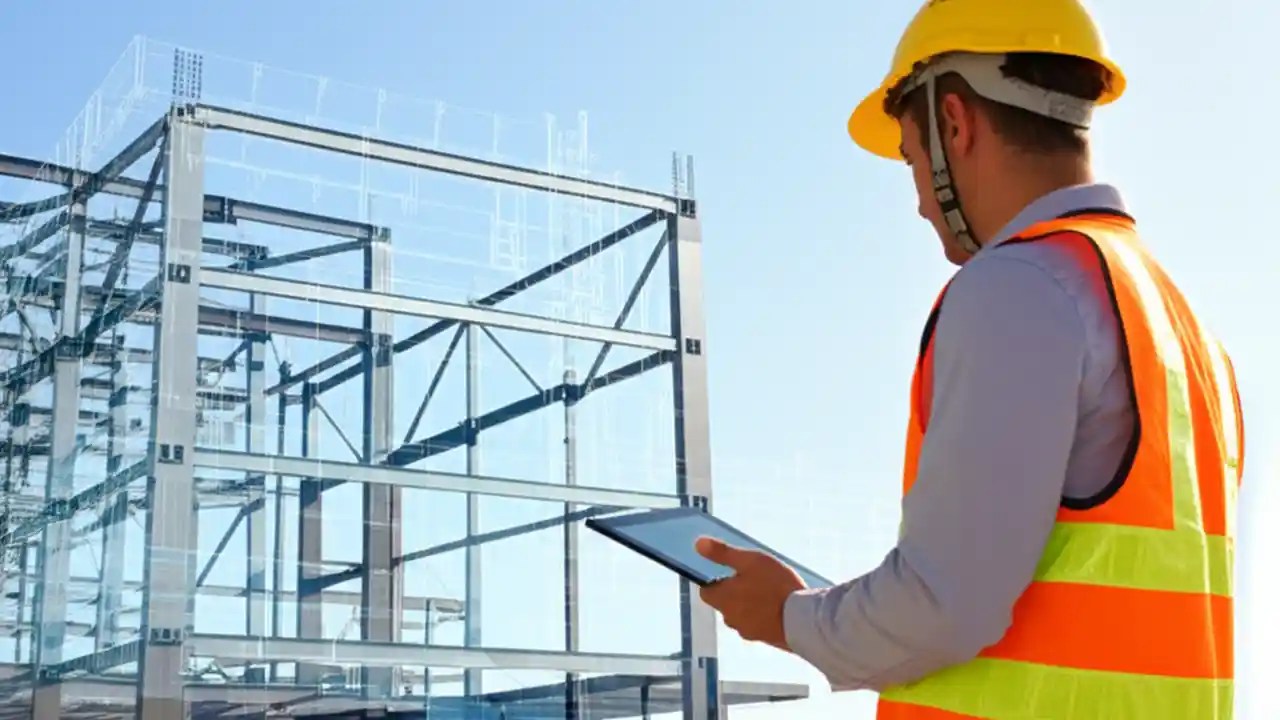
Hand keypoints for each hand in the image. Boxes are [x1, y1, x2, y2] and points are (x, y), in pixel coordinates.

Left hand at [695, 536, 806, 650]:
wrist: (804, 620)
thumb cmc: (775, 586)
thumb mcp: (749, 561)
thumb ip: (723, 553)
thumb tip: (698, 544)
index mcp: (722, 599)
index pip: (706, 591)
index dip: (715, 581)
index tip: (729, 572)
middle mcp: (730, 618)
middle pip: (724, 604)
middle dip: (734, 593)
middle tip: (754, 579)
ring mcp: (748, 632)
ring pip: (742, 615)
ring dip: (749, 605)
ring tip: (769, 592)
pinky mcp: (766, 640)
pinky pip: (759, 625)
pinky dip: (763, 616)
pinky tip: (780, 607)